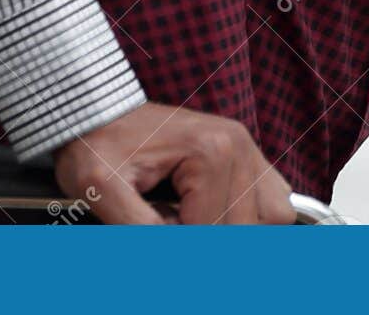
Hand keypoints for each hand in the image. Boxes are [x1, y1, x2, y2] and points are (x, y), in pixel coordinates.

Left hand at [55, 102, 295, 224]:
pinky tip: (211, 217)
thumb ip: (137, 231)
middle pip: (245, 228)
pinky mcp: (244, 154)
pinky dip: (248, 218)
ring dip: (234, 230)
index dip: (181, 246)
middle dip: (205, 237)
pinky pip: (272, 200)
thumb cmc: (96, 146)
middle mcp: (238, 145)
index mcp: (211, 152)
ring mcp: (245, 147)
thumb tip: (172, 256)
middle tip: (165, 223)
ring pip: (272, 217)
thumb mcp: (103, 190)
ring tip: (190, 223)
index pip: (215, 232)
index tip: (155, 232)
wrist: (97, 111)